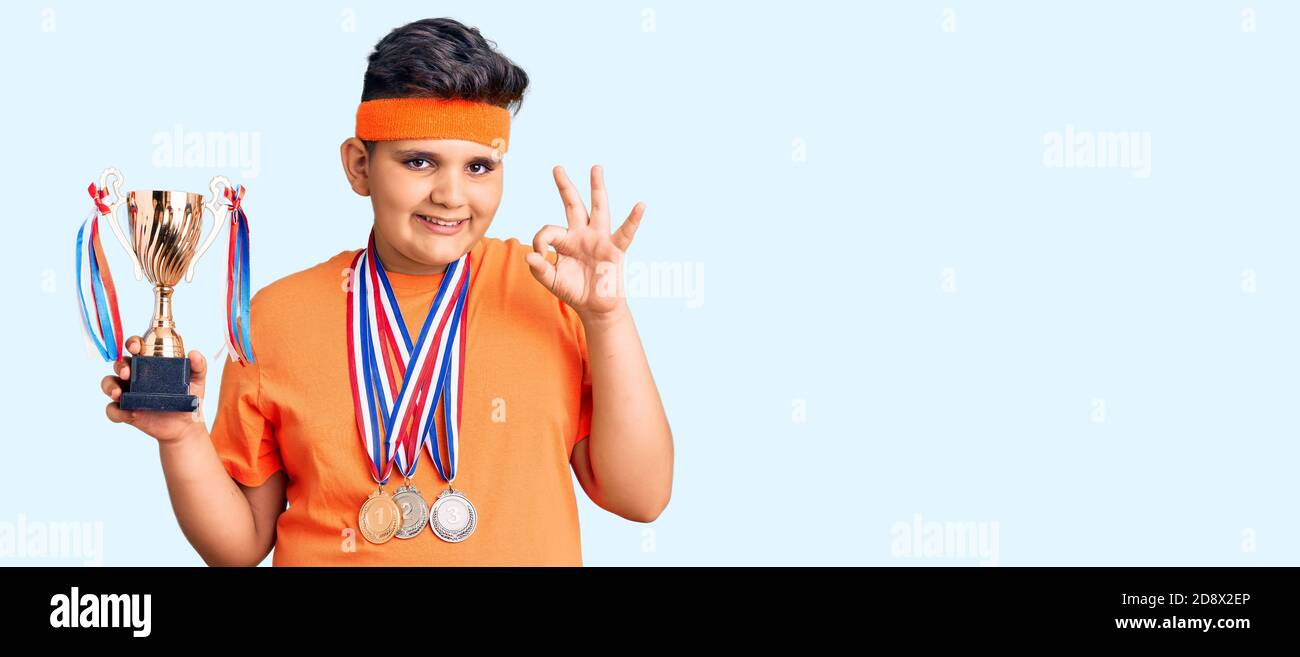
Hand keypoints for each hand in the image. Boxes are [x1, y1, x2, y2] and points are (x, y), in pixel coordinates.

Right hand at [101, 336, 207, 444]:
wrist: (186, 425)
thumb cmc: (189, 398)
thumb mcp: (197, 380)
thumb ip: (199, 366)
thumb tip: (194, 353)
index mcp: (149, 363)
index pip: (136, 347)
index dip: (132, 343)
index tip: (136, 347)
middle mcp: (135, 376)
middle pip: (119, 364)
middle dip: (120, 366)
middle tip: (128, 373)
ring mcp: (128, 393)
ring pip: (108, 384)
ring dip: (110, 386)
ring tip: (119, 393)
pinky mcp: (125, 411)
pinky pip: (112, 410)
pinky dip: (116, 411)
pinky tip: (130, 414)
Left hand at [526, 165, 645, 319]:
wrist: (595, 308)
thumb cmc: (574, 291)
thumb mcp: (552, 281)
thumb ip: (539, 269)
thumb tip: (529, 255)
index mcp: (565, 241)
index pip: (549, 230)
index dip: (540, 241)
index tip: (539, 256)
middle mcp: (582, 234)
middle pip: (572, 205)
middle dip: (565, 186)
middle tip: (556, 168)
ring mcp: (599, 239)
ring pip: (598, 208)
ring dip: (597, 188)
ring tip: (595, 168)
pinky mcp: (615, 249)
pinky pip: (625, 232)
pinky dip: (633, 219)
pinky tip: (640, 205)